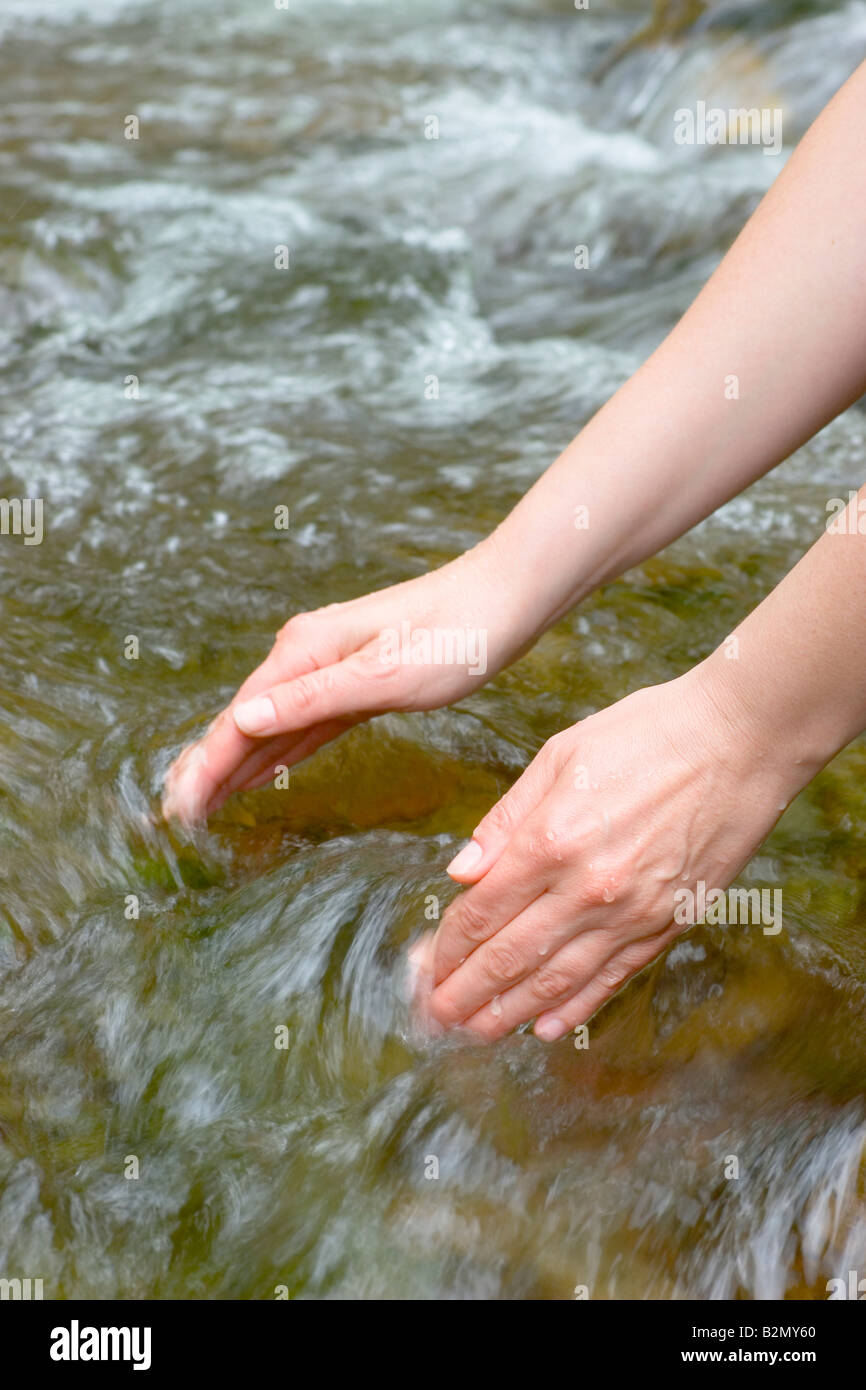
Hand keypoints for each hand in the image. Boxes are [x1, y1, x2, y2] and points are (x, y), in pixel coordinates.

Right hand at [163, 540, 524, 822]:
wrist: (506, 600)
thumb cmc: (454, 635)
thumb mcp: (382, 675)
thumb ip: (311, 701)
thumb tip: (242, 722)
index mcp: (303, 652)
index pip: (240, 721)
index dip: (207, 767)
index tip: (178, 810)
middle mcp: (306, 656)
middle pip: (245, 723)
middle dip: (209, 769)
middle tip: (175, 817)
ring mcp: (331, 668)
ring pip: (272, 727)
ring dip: (237, 764)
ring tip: (202, 802)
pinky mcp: (357, 682)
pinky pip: (305, 725)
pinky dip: (278, 752)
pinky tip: (261, 773)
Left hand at [425, 667, 803, 1041]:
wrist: (740, 742)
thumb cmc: (647, 736)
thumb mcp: (559, 756)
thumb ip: (505, 820)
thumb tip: (460, 872)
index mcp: (550, 841)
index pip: (482, 913)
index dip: (447, 948)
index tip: (426, 969)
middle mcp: (587, 888)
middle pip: (510, 958)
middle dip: (466, 993)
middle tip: (437, 1017)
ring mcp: (631, 913)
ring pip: (557, 980)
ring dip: (510, 1012)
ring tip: (477, 1033)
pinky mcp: (669, 923)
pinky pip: (613, 977)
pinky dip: (578, 1007)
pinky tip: (548, 1027)